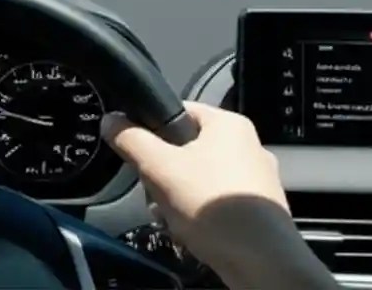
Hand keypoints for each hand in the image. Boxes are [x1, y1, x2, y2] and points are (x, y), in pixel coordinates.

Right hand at [102, 102, 334, 288]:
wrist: (259, 260)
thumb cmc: (211, 205)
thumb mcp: (160, 168)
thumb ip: (132, 140)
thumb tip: (111, 121)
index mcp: (230, 124)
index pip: (181, 111)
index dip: (154, 129)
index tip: (140, 153)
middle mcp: (249, 146)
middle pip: (188, 150)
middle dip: (165, 175)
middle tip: (156, 193)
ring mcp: (257, 179)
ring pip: (201, 180)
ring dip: (178, 198)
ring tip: (172, 217)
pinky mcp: (259, 210)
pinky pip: (217, 203)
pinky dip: (200, 214)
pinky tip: (190, 231)